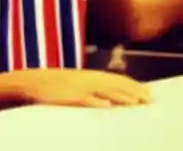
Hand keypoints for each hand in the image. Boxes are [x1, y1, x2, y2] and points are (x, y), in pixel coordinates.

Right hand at [11, 68, 150, 107]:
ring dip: (121, 97)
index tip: (148, 92)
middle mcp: (88, 79)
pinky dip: (96, 102)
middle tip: (149, 99)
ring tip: (136, 103)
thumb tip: (109, 98)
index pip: (117, 79)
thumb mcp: (76, 83)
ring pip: (105, 91)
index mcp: (91, 75)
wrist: (33, 81)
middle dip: (134, 92)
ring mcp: (79, 87)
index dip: (134, 85)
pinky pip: (85, 99)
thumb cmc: (55, 84)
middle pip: (116, 85)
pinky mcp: (70, 96)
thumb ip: (93, 88)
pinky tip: (107, 106)